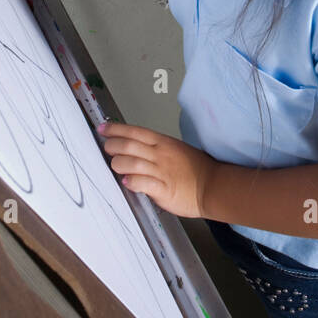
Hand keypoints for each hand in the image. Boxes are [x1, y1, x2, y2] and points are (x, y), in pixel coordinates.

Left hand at [98, 122, 217, 219]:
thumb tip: (135, 152)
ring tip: (116, 166)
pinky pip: (142, 183)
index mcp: (163, 142)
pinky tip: (126, 182)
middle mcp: (160, 154)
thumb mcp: (175, 150)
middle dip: (112, 145)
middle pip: (129, 145)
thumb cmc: (197, 169)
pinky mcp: (164, 189)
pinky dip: (131, 181)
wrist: (214, 186)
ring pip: (131, 163)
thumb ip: (155, 151)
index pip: (135, 131)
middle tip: (106, 148)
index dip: (116, 129)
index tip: (103, 128)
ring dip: (118, 164)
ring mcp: (161, 171)